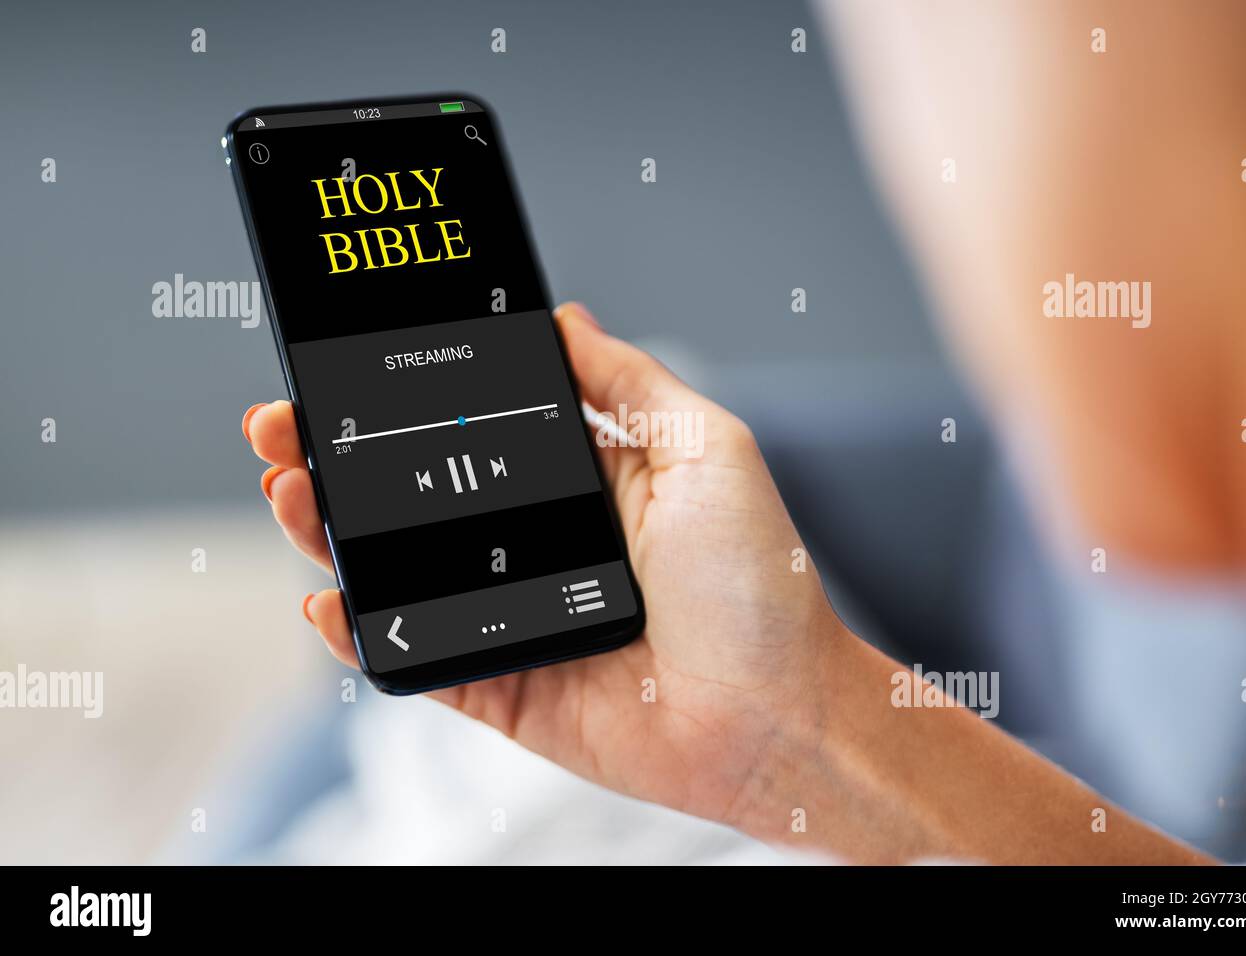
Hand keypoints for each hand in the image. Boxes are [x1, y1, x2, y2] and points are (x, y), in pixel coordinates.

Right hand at [242, 302, 851, 832]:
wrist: (778, 713)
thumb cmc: (762, 584)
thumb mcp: (706, 449)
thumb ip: (630, 382)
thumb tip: (565, 320)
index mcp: (582, 481)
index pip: (470, 428)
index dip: (405, 399)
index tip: (348, 368)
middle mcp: (539, 543)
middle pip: (415, 494)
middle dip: (340, 458)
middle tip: (283, 427)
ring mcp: (512, 614)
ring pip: (399, 570)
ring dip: (331, 532)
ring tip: (290, 491)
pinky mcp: (501, 685)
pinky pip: (417, 657)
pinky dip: (362, 635)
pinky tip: (328, 597)